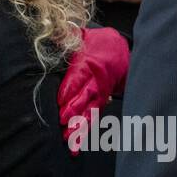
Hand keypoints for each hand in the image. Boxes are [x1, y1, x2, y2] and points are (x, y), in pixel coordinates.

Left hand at [57, 27, 129, 154]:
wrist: (122, 48)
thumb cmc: (98, 41)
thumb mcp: (83, 35)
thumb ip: (68, 35)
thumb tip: (54, 33)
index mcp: (89, 63)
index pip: (79, 77)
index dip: (70, 89)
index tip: (61, 101)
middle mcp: (96, 80)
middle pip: (84, 97)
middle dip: (74, 111)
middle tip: (64, 123)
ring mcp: (100, 92)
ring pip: (89, 111)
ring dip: (80, 126)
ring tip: (71, 141)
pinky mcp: (102, 100)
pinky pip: (94, 116)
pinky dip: (86, 130)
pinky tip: (78, 144)